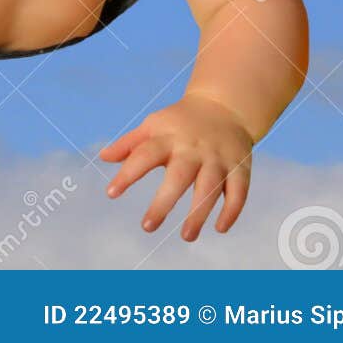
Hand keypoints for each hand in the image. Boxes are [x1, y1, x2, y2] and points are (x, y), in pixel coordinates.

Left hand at [99, 93, 252, 241]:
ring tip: (187, 237)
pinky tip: (219, 228)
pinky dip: (231, 211)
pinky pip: (238, 192)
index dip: (128, 173)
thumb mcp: (154, 125)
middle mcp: (193, 149)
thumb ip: (130, 143)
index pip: (145, 154)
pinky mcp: (240, 168)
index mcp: (169, 137)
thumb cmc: (181, 121)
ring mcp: (218, 159)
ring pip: (209, 188)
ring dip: (199, 213)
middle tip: (147, 227)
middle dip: (163, 202)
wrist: (225, 106)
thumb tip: (103, 157)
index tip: (111, 193)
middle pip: (178, 176)